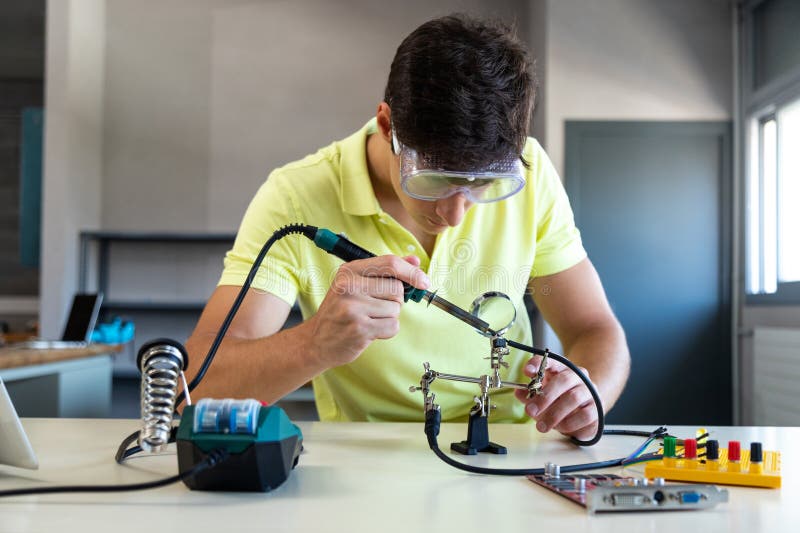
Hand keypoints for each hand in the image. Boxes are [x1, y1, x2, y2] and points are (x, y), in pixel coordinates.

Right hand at [307, 255, 429, 366]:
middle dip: (395, 300)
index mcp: (349, 270)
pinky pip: (393, 326)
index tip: (424, 281)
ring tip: (369, 319)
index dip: (412, 272)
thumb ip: (386, 271)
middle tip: (376, 306)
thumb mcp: (357, 284)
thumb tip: (415, 261)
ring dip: (389, 317)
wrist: (317, 340)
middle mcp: (349, 286)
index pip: (390, 263)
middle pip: (397, 289)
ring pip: (396, 309)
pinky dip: (387, 330)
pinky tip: (370, 330)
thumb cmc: (341, 310)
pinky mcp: (359, 328)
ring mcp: (353, 308)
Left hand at [514, 355, 599, 440]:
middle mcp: (578, 376)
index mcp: (562, 368)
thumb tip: (518, 392)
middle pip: (563, 380)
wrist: (586, 409)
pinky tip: (560, 427)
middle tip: (531, 410)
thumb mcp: (543, 394)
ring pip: (574, 398)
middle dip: (545, 397)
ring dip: (555, 414)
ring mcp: (590, 392)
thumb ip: (530, 393)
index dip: (537, 364)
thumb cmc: (560, 399)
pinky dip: (569, 423)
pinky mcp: (597, 409)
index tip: (527, 371)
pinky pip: (585, 415)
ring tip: (542, 425)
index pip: (550, 360)